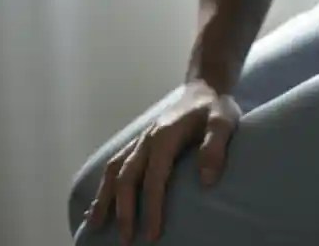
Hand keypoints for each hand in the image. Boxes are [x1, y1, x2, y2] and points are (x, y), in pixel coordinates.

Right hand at [86, 81, 241, 242]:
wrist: (205, 88)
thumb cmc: (215, 108)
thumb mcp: (224, 122)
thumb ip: (215, 148)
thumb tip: (206, 181)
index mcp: (165, 136)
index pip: (154, 178)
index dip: (152, 207)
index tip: (153, 233)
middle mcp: (147, 139)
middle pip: (126, 177)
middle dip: (123, 210)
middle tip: (126, 240)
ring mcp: (140, 140)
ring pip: (113, 170)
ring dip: (103, 198)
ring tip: (94, 224)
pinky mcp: (139, 143)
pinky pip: (115, 164)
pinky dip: (104, 185)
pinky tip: (98, 202)